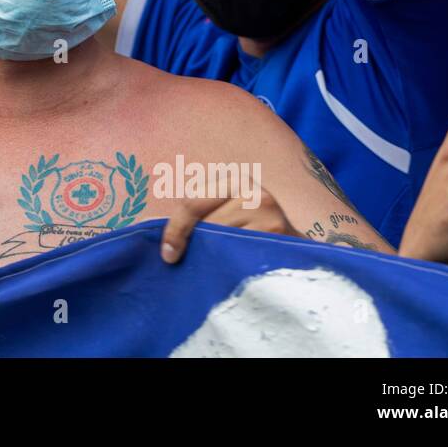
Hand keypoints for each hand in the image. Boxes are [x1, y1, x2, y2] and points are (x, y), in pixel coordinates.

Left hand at [160, 187, 294, 263]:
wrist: (297, 252)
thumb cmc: (253, 231)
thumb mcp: (226, 213)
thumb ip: (198, 215)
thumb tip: (151, 224)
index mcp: (234, 179)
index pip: (192, 202)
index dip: (175, 229)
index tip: (167, 254)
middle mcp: (252, 189)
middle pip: (204, 222)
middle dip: (191, 244)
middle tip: (180, 261)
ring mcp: (268, 211)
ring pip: (220, 238)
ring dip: (210, 255)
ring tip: (211, 264)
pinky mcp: (277, 233)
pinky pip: (239, 251)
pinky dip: (228, 263)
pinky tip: (228, 268)